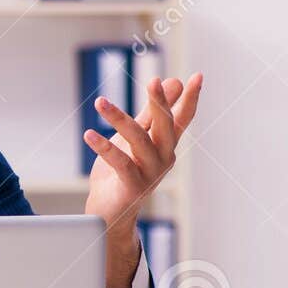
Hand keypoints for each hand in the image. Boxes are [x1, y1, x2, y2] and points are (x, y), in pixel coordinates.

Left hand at [84, 73, 202, 240]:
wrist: (109, 212)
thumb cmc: (121, 172)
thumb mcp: (136, 138)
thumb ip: (151, 113)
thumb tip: (171, 82)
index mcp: (166, 144)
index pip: (182, 118)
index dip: (190, 98)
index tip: (197, 75)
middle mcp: (164, 157)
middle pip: (165, 125)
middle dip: (160, 103)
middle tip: (153, 81)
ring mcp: (151, 173)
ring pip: (138, 139)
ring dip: (117, 118)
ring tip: (99, 102)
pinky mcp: (134, 186)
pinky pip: (119, 161)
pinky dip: (103, 147)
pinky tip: (89, 134)